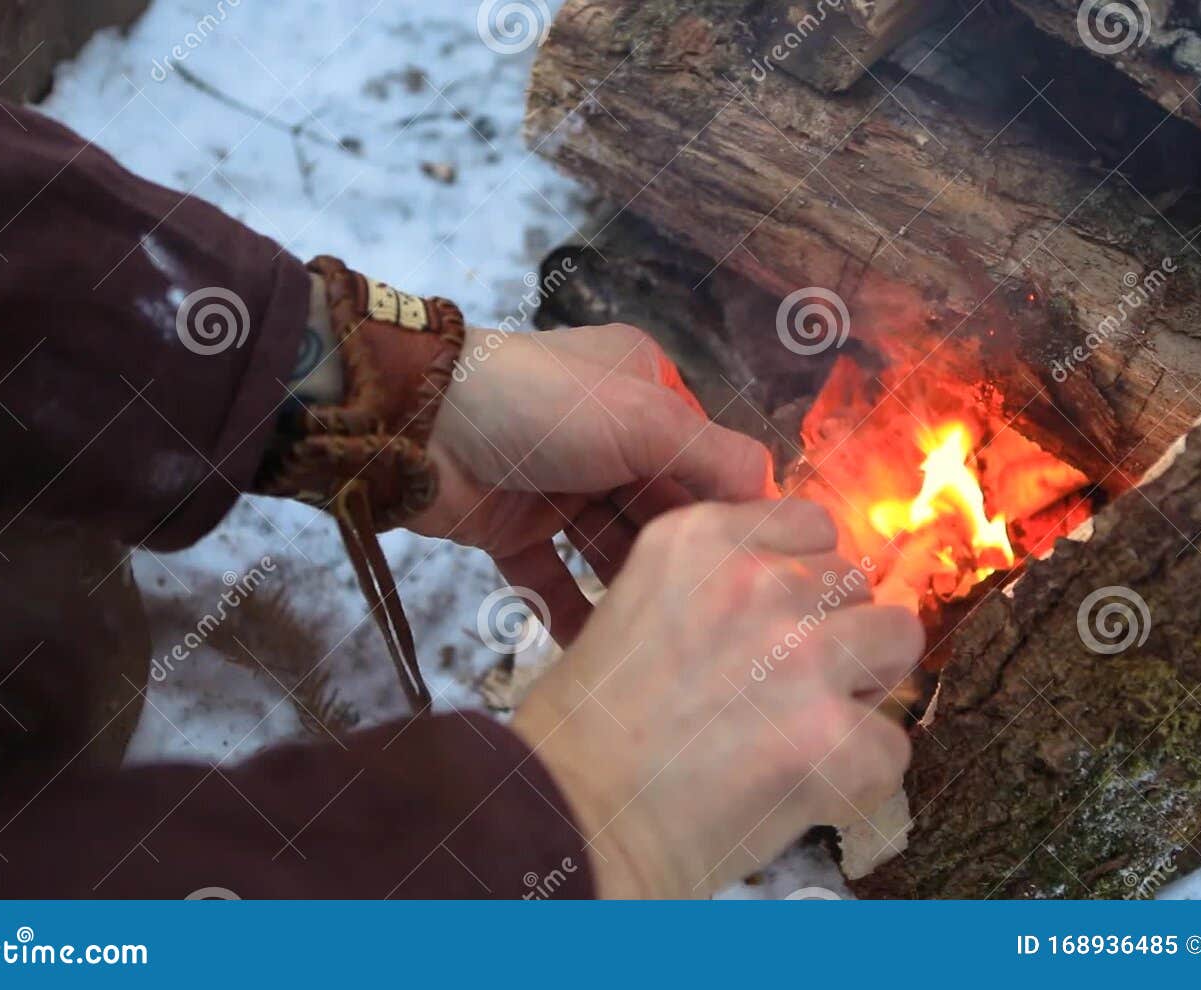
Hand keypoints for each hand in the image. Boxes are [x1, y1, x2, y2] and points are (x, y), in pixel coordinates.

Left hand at [407, 324, 774, 640]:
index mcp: (644, 389)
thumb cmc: (544, 408)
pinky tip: (605, 655)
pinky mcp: (513, 528)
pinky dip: (573, 613)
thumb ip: (718, 460)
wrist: (417, 425)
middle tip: (718, 621)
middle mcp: (606, 435)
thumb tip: (784, 501)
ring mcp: (558, 483)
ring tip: (667, 643)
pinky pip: (554, 578)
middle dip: (684, 561)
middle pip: (663, 508)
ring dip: (634, 591)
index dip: (732, 511)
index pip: (707, 457)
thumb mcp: (647, 420)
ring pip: (612, 548)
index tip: (764, 572)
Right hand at [511, 499, 924, 897]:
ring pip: (897, 640)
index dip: (805, 580)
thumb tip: (798, 600)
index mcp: (700, 537)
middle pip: (855, 582)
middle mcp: (756, 580)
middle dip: (834, 633)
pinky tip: (805, 793)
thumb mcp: (637, 608)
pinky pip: (893, 746)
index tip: (780, 623)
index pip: (811, 525)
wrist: (568, 823)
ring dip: (864, 690)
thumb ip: (717, 590)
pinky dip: (859, 780)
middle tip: (785, 692)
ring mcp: (801, 653)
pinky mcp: (831, 735)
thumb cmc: (586, 734)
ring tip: (809, 733)